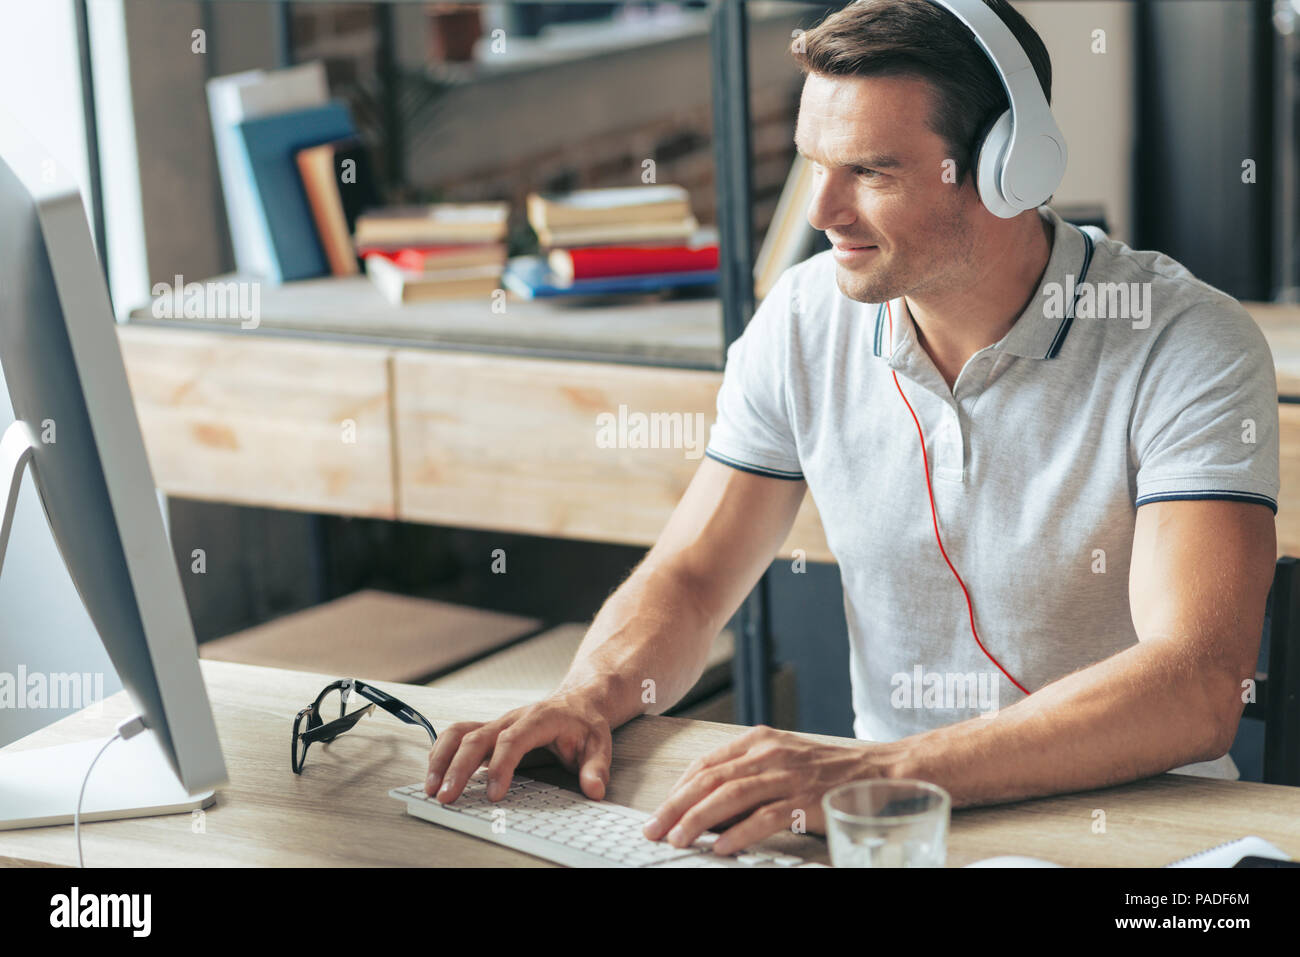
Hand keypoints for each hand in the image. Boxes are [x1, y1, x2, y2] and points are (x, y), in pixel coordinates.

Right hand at [425, 690, 613, 803]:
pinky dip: (441, 753)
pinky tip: (435, 773)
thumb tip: (594, 789)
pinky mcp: (488, 732)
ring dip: (441, 758)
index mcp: (538, 719)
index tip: (494, 794)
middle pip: (476, 737)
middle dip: (458, 767)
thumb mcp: (599, 744)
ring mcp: (497, 724)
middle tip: (448, 797)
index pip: (512, 740)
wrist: (578, 702)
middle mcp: (511, 719)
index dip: (500, 766)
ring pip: (459, 733)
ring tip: (431, 787)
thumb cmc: (584, 723)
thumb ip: (596, 768)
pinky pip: (457, 736)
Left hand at [641, 725, 903, 854]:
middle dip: (676, 805)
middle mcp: (769, 753)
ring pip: (731, 795)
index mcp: (759, 740)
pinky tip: (721, 847)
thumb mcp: (782, 758)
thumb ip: (747, 773)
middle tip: (654, 829)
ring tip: (678, 839)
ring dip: (698, 819)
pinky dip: (740, 833)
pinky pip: (765, 817)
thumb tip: (708, 806)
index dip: (677, 788)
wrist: (879, 771)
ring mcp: (788, 776)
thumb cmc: (827, 769)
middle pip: (710, 779)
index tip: (659, 810)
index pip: (706, 763)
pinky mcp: (806, 800)